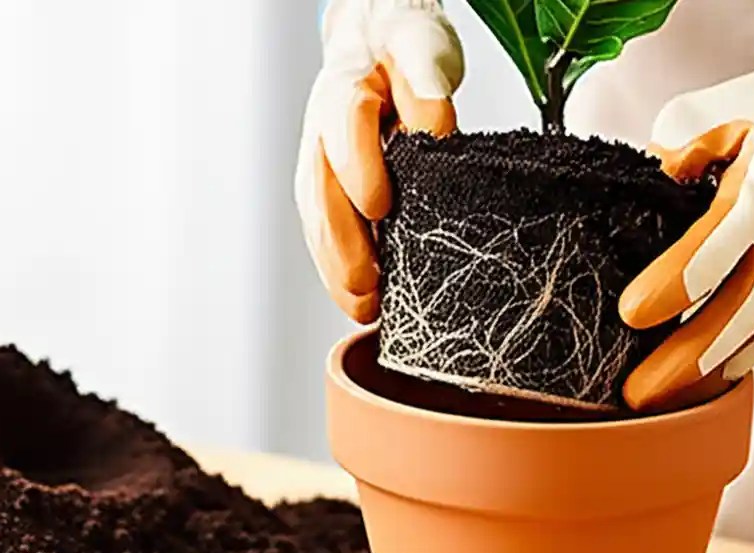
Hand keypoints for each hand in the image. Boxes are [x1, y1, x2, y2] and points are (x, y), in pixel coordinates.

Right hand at [294, 0, 463, 323]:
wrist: (378, 45)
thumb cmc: (405, 51)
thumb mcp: (425, 54)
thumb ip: (429, 92)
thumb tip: (437, 136)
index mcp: (348, 88)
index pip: (345, 127)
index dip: (359, 169)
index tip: (380, 209)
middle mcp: (321, 128)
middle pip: (320, 188)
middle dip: (341, 243)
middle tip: (367, 286)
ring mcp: (318, 160)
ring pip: (315, 217)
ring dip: (334, 267)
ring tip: (362, 305)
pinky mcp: (326, 186)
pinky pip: (322, 229)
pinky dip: (336, 267)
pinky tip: (356, 297)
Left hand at [619, 24, 753, 411]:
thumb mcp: (727, 115)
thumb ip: (677, 150)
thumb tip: (645, 182)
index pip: (711, 252)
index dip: (670, 287)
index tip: (631, 313)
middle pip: (731, 314)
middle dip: (679, 358)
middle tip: (633, 393)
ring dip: (704, 373)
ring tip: (658, 405)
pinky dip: (737, 361)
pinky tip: (702, 385)